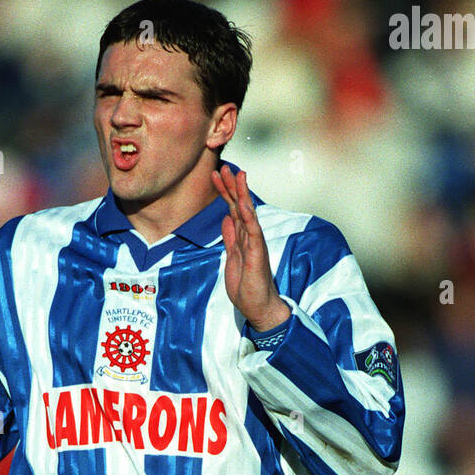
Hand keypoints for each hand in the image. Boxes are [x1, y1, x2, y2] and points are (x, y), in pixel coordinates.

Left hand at [211, 165, 290, 333]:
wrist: (259, 307)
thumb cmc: (247, 287)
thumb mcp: (231, 258)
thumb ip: (230, 238)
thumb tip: (225, 219)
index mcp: (242, 238)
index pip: (232, 210)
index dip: (224, 192)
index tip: (216, 176)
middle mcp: (249, 236)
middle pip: (239, 206)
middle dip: (230, 186)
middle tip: (222, 167)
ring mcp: (255, 243)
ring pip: (248, 213)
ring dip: (241, 194)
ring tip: (237, 174)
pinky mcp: (258, 253)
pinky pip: (254, 231)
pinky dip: (250, 216)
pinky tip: (245, 203)